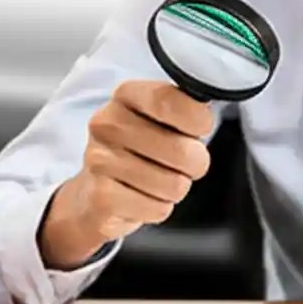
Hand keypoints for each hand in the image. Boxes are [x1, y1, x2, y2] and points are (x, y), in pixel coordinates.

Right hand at [39, 81, 213, 268]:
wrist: (97, 193)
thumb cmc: (141, 150)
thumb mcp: (163, 118)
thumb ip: (186, 108)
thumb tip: (205, 114)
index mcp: (126, 95)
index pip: (170, 101)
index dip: (198, 120)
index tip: (201, 127)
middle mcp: (106, 124)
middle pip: (182, 151)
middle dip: (194, 163)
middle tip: (180, 163)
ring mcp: (99, 161)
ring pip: (174, 185)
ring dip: (175, 188)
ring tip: (157, 180)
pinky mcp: (101, 198)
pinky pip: (158, 209)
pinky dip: (158, 208)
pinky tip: (141, 198)